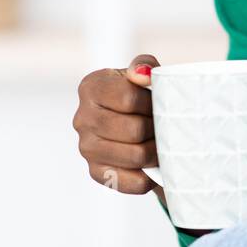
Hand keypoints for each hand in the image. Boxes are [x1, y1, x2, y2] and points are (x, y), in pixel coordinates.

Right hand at [73, 54, 160, 194]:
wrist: (132, 120)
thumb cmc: (140, 93)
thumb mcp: (143, 73)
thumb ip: (144, 64)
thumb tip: (144, 74)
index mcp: (91, 87)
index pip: (129, 98)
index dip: (150, 103)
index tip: (156, 103)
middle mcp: (82, 118)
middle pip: (134, 130)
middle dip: (156, 128)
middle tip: (164, 126)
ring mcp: (86, 147)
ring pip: (136, 156)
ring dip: (157, 151)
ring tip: (162, 142)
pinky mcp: (96, 172)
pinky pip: (133, 181)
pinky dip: (150, 175)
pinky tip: (154, 164)